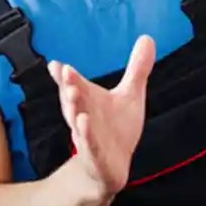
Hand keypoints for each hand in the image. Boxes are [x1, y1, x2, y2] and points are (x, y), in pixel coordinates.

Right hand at [49, 35, 155, 195]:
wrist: (111, 169)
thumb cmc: (115, 129)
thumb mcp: (130, 96)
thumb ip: (137, 69)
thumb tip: (148, 37)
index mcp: (88, 101)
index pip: (74, 85)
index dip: (66, 75)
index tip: (57, 64)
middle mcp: (84, 116)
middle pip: (74, 99)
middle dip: (69, 86)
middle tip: (66, 71)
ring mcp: (88, 137)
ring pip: (78, 121)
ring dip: (74, 109)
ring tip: (72, 94)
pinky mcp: (96, 156)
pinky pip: (89, 146)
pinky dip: (85, 136)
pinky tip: (83, 123)